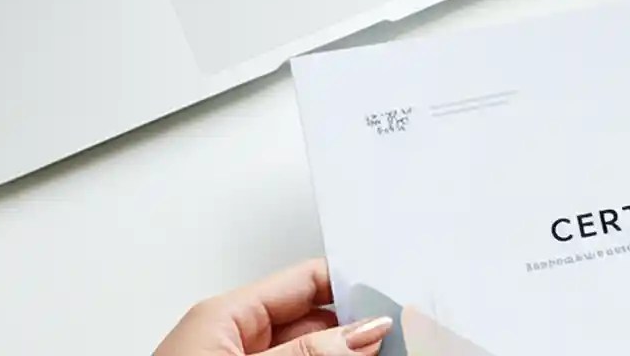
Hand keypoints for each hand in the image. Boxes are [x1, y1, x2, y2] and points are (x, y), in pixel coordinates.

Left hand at [155, 259, 392, 355]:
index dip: (352, 286)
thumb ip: (309, 353)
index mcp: (226, 316)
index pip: (306, 281)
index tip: (393, 299)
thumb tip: (365, 332)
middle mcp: (236, 341)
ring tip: (394, 353)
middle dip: (359, 332)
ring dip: (350, 355)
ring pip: (315, 355)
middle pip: (316, 324)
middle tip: (403, 339)